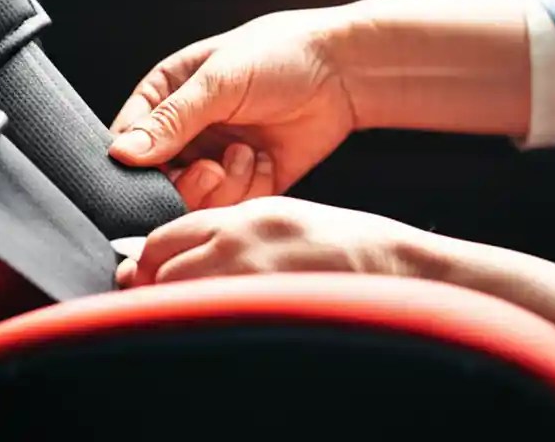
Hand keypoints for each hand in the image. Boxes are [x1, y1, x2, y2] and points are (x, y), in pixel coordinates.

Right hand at [108, 7, 357, 209]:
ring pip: (193, 200)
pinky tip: (265, 159)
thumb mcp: (218, 83)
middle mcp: (185, 132)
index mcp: (165, 97)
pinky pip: (230, 206)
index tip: (158, 169)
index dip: (136, 163)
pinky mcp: (247, 182)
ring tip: (245, 155)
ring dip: (221, 186)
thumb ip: (171, 121)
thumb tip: (122, 153)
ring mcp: (215, 158)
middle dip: (185, 183)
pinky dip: (248, 188)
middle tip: (211, 169)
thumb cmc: (277, 56)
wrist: (344, 72)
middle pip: (157, 182)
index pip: (128, 141)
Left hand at [116, 196, 554, 367]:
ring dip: (170, 311)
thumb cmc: (356, 251)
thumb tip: (193, 260)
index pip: (167, 236)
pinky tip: (212, 339)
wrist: (408, 272)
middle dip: (149, 290)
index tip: (146, 279)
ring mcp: (252, 276)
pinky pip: (209, 324)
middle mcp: (241, 240)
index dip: (150, 262)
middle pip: (159, 267)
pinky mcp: (266, 307)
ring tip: (183, 327)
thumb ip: (243, 235)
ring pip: (175, 297)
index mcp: (249, 214)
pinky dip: (199, 331)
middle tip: (154, 310)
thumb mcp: (294, 222)